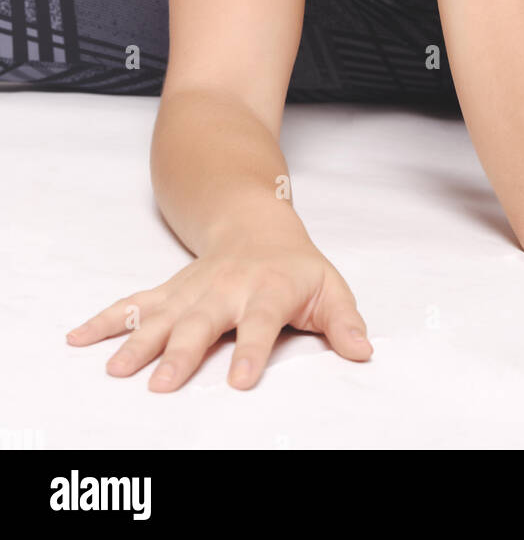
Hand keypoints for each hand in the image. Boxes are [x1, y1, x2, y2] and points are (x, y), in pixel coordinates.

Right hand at [65, 235, 372, 390]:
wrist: (255, 221)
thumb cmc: (294, 267)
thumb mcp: (329, 287)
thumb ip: (344, 322)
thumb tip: (363, 351)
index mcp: (267, 290)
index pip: (259, 323)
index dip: (251, 351)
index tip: (239, 382)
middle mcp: (225, 290)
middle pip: (201, 323)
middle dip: (181, 353)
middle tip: (162, 385)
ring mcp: (192, 290)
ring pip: (161, 316)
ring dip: (138, 343)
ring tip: (117, 370)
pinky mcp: (169, 292)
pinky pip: (133, 306)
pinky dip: (105, 321)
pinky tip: (78, 338)